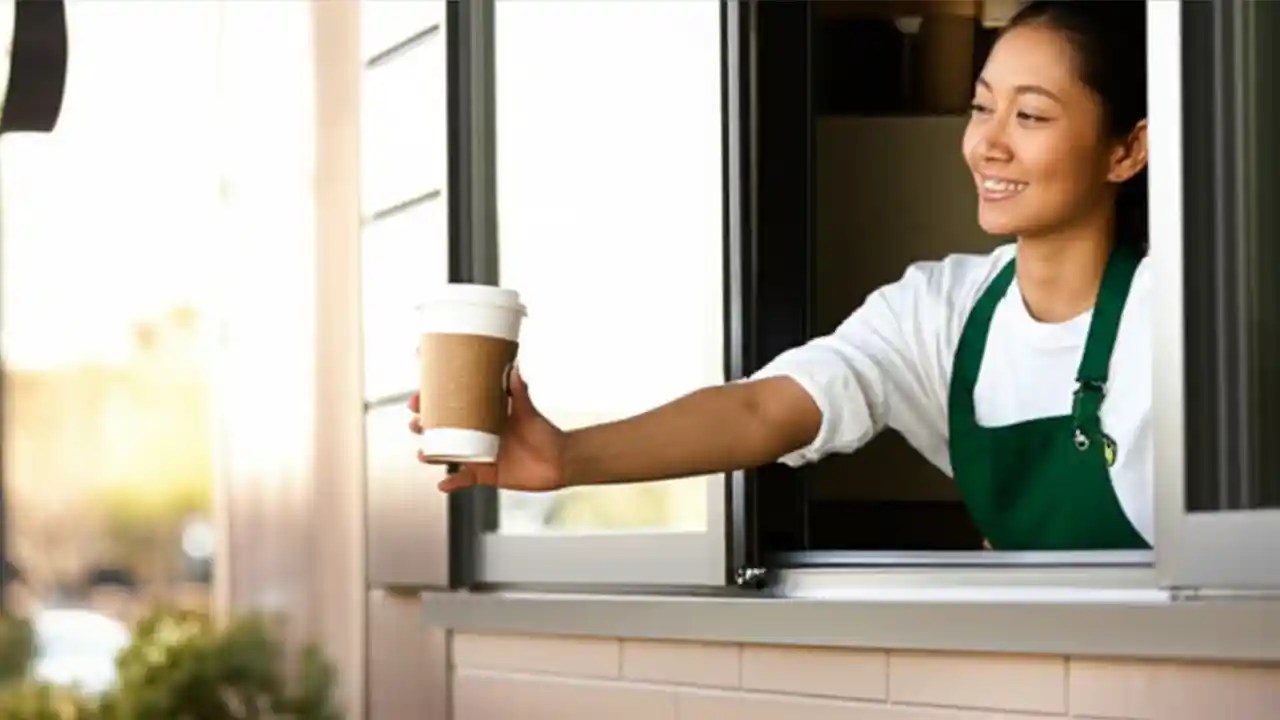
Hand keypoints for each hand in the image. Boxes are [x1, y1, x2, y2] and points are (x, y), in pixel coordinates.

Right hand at [408, 365, 569, 492]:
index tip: (418, 397)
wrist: (559, 460)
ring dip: (432, 455)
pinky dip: (453, 483)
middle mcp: (476, 435)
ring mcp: (479, 455)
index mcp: (482, 415)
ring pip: (448, 454)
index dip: (431, 402)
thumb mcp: (527, 410)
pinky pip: (464, 480)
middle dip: (424, 427)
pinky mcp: (485, 474)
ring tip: (423, 454)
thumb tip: (512, 369)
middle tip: (416, 423)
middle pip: (442, 430)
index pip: (451, 406)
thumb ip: (518, 392)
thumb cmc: (543, 432)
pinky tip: (443, 485)